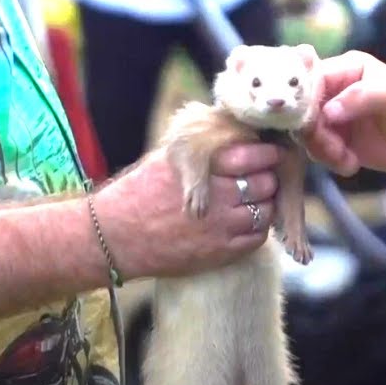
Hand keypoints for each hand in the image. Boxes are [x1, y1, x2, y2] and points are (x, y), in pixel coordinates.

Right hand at [93, 143, 280, 278]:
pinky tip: (244, 223)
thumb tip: (231, 133)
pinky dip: (256, 229)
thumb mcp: (167, 159)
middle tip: (262, 179)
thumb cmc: (138, 193)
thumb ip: (202, 150)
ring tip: (252, 202)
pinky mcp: (220, 251)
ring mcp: (220, 226)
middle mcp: (216, 195)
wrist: (116, 236)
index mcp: (203, 166)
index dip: (266, 154)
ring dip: (264, 205)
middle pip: (265, 183)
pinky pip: (257, 238)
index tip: (269, 154)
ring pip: (265, 211)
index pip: (253, 155)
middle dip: (267, 179)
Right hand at [303, 50, 385, 176]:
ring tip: (346, 158)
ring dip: (323, 150)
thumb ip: (361, 98)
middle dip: (314, 132)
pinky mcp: (336, 140)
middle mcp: (334, 91)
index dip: (302, 98)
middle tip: (334, 147)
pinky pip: (317, 151)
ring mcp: (333, 117)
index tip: (307, 120)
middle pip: (302, 108)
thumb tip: (328, 111)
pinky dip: (330, 160)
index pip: (310, 78)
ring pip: (307, 133)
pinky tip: (352, 164)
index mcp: (346, 69)